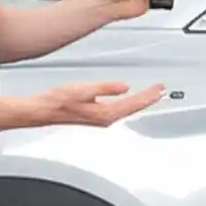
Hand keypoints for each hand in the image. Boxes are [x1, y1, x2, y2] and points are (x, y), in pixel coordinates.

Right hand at [41, 81, 166, 126]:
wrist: (43, 110)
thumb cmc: (59, 102)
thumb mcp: (84, 90)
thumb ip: (105, 88)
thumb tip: (124, 87)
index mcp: (105, 113)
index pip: (133, 104)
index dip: (148, 96)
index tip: (160, 89)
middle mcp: (105, 118)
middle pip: (134, 108)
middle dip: (148, 99)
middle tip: (161, 90)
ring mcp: (101, 118)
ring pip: (127, 109)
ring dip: (140, 100)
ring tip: (151, 93)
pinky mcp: (96, 114)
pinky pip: (119, 109)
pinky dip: (129, 102)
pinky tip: (129, 97)